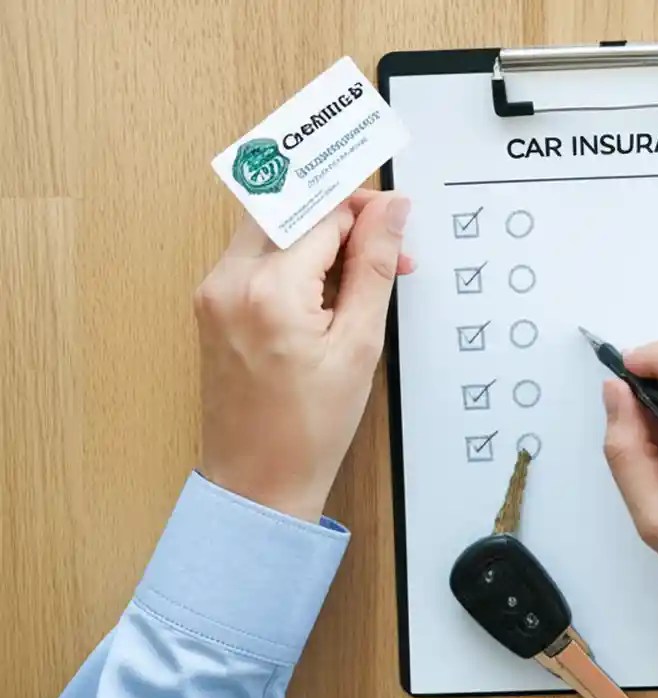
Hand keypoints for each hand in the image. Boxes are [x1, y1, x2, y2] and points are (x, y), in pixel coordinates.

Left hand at [194, 191, 413, 521]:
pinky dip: (297, 260)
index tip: (399, 223)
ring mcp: (213, 291)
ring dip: (322, 238)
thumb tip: (392, 210)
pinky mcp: (212, 305)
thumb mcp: (359, 344)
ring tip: (363, 277)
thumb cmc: (309, 428)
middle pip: (292, 209)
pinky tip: (329, 292)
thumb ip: (374, 266)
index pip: (324, 213)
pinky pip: (258, 258)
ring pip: (275, 229)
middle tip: (387, 246)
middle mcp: (229, 280)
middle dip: (344, 218)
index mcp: (268, 288)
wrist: (258, 481)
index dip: (367, 211)